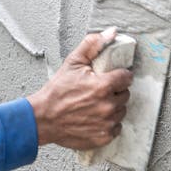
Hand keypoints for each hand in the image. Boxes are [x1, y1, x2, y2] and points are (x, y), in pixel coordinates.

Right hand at [28, 28, 132, 149]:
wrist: (43, 119)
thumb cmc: (56, 92)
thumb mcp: (72, 63)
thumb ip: (93, 45)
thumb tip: (111, 32)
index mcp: (103, 86)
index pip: (127, 77)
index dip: (119, 76)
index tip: (111, 78)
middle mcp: (108, 106)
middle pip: (125, 95)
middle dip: (115, 92)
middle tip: (99, 92)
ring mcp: (107, 123)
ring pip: (121, 111)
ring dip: (113, 107)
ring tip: (96, 105)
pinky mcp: (103, 137)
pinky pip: (116, 128)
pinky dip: (108, 124)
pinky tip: (95, 118)